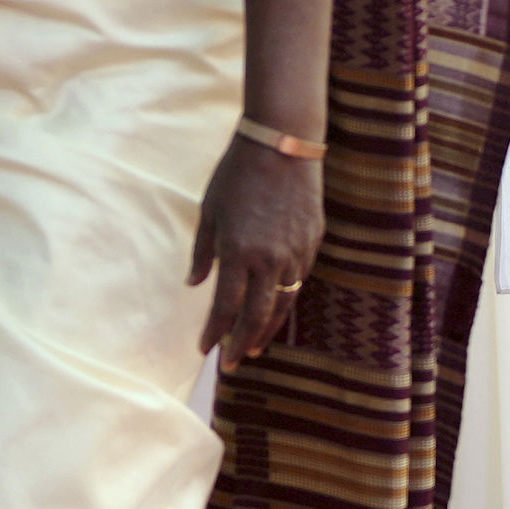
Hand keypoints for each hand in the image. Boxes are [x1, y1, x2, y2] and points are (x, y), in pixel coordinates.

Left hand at [188, 136, 325, 359]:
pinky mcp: (313, 243)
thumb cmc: (238, 173)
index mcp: (238, 252)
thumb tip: (196, 283)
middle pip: (257, 316)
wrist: (283, 144)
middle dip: (242, 344)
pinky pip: (298, 282)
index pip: (225, 307)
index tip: (205, 348)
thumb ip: (203, 251)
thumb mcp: (210, 210)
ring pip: (283, 304)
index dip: (215, 332)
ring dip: (267, 329)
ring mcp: (295, 253)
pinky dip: (285, 301)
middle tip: (232, 364)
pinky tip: (276, 309)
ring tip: (254, 346)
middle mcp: (269, 260)